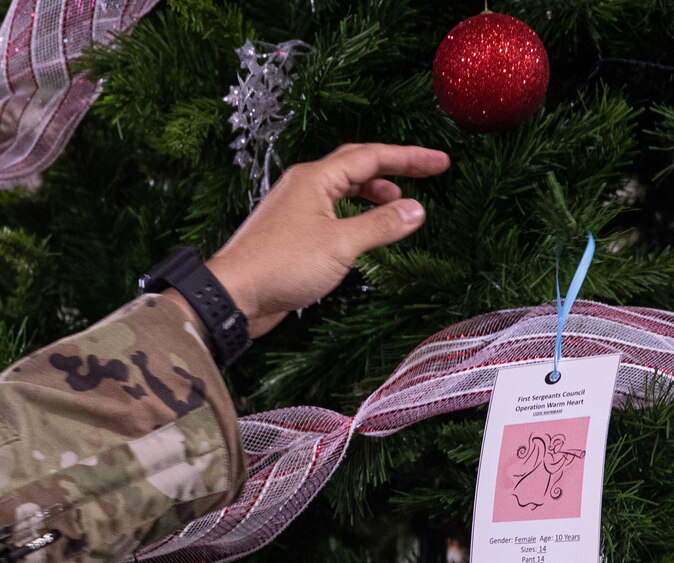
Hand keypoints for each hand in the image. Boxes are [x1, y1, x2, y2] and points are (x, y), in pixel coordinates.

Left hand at [205, 143, 450, 336]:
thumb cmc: (280, 266)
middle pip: (356, 166)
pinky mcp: (289, 234)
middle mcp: (303, 187)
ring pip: (341, 190)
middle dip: (393, 168)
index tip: (440, 162)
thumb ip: (380, 225)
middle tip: (426, 174)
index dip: (409, 158)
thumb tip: (415, 210)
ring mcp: (295, 209)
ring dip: (372, 193)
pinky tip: (363, 231)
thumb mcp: (340, 245)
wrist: (233, 295)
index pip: (371, 156)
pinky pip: (330, 213)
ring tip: (397, 205)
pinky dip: (354, 215)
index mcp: (315, 179)